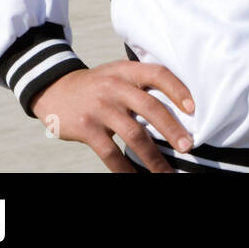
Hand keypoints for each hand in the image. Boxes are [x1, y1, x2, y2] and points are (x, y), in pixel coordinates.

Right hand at [30, 60, 195, 172]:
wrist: (54, 89)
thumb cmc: (98, 84)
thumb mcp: (118, 73)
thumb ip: (142, 83)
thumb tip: (180, 106)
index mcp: (127, 71)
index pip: (158, 74)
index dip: (178, 90)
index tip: (194, 109)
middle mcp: (115, 87)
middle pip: (150, 108)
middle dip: (172, 130)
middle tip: (189, 147)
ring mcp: (100, 108)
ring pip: (134, 135)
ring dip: (153, 157)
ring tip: (166, 172)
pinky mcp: (86, 128)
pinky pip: (110, 153)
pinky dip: (125, 168)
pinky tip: (136, 176)